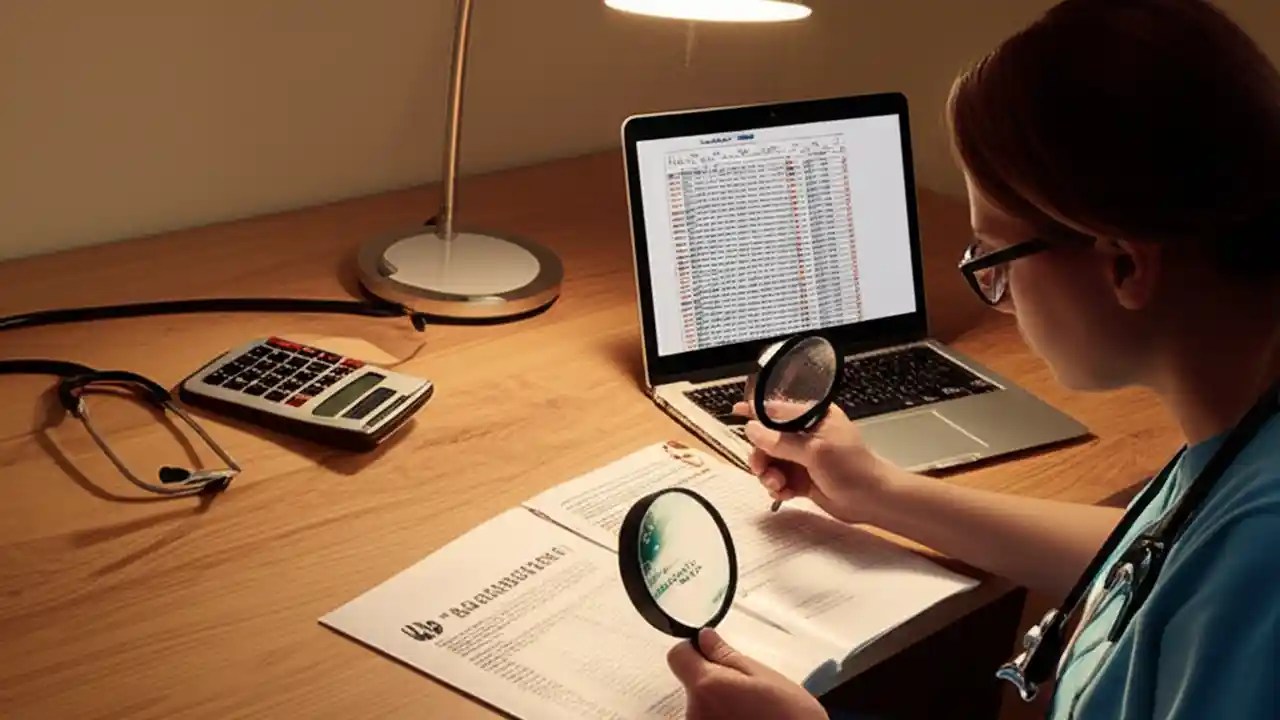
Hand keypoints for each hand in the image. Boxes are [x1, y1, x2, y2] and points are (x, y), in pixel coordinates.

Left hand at [667, 628, 827, 719]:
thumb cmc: (791, 717)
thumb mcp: (764, 677)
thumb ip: (727, 656)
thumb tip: (705, 638)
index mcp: (707, 687)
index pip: (678, 656)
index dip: (694, 650)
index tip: (712, 655)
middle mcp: (694, 713)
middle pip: (692, 686)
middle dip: (713, 683)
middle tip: (746, 692)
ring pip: (701, 708)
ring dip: (719, 707)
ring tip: (751, 714)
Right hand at [732, 400, 893, 523]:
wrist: (872, 500)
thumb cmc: (851, 468)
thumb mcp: (815, 451)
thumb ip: (781, 441)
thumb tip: (752, 429)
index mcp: (813, 418)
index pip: (778, 410)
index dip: (756, 411)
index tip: (736, 411)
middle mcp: (806, 435)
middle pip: (768, 440)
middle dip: (762, 455)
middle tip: (761, 469)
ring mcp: (803, 458)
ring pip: (771, 462)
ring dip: (769, 475)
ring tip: (778, 486)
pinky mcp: (803, 479)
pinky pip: (780, 480)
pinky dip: (778, 487)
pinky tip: (784, 494)